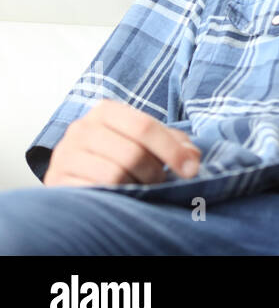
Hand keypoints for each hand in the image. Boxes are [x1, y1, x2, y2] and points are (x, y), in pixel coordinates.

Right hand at [43, 99, 200, 186]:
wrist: (76, 171)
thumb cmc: (118, 152)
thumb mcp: (146, 140)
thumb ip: (173, 142)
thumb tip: (192, 158)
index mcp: (106, 111)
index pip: (144, 126)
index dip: (171, 150)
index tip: (190, 170)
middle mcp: (82, 128)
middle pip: (132, 153)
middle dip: (154, 172)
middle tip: (159, 181)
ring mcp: (65, 154)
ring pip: (113, 174)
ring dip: (135, 186)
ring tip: (139, 187)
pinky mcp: (56, 180)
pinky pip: (93, 191)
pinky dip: (113, 196)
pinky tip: (118, 195)